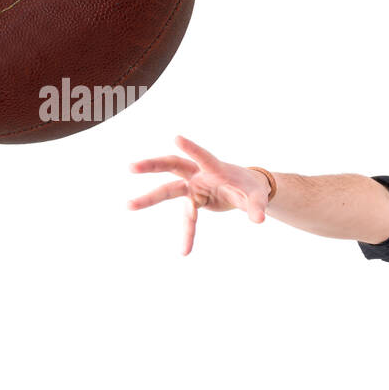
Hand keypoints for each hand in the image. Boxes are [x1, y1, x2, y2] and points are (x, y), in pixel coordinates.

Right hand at [128, 135, 269, 254]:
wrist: (248, 190)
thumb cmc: (253, 187)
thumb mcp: (258, 197)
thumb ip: (257, 206)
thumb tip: (259, 220)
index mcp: (216, 168)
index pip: (203, 157)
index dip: (191, 149)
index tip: (176, 138)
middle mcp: (199, 174)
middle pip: (172, 166)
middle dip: (153, 166)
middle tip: (131, 167)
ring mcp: (194, 187)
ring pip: (168, 190)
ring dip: (150, 198)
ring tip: (129, 205)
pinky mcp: (194, 200)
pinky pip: (188, 219)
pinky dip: (188, 235)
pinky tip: (185, 251)